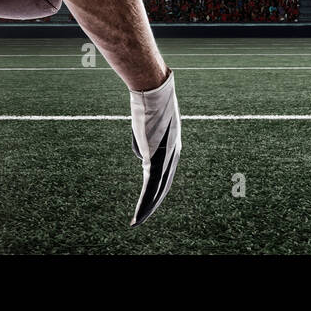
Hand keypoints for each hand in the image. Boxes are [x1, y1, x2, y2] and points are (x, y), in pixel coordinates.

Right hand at [129, 67, 179, 226]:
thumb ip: (145, 140)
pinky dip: (143, 204)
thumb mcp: (147, 121)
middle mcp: (173, 151)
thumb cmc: (147, 100)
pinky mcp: (156, 157)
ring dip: (147, 208)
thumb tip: (141, 155)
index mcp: (173, 143)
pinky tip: (137, 216)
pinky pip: (150, 187)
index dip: (159, 185)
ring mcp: (166, 155)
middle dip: (154, 201)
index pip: (167, 171)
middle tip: (144, 216)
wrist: (151, 88)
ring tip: (137, 222)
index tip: (152, 196)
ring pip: (157, 190)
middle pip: (165, 184)